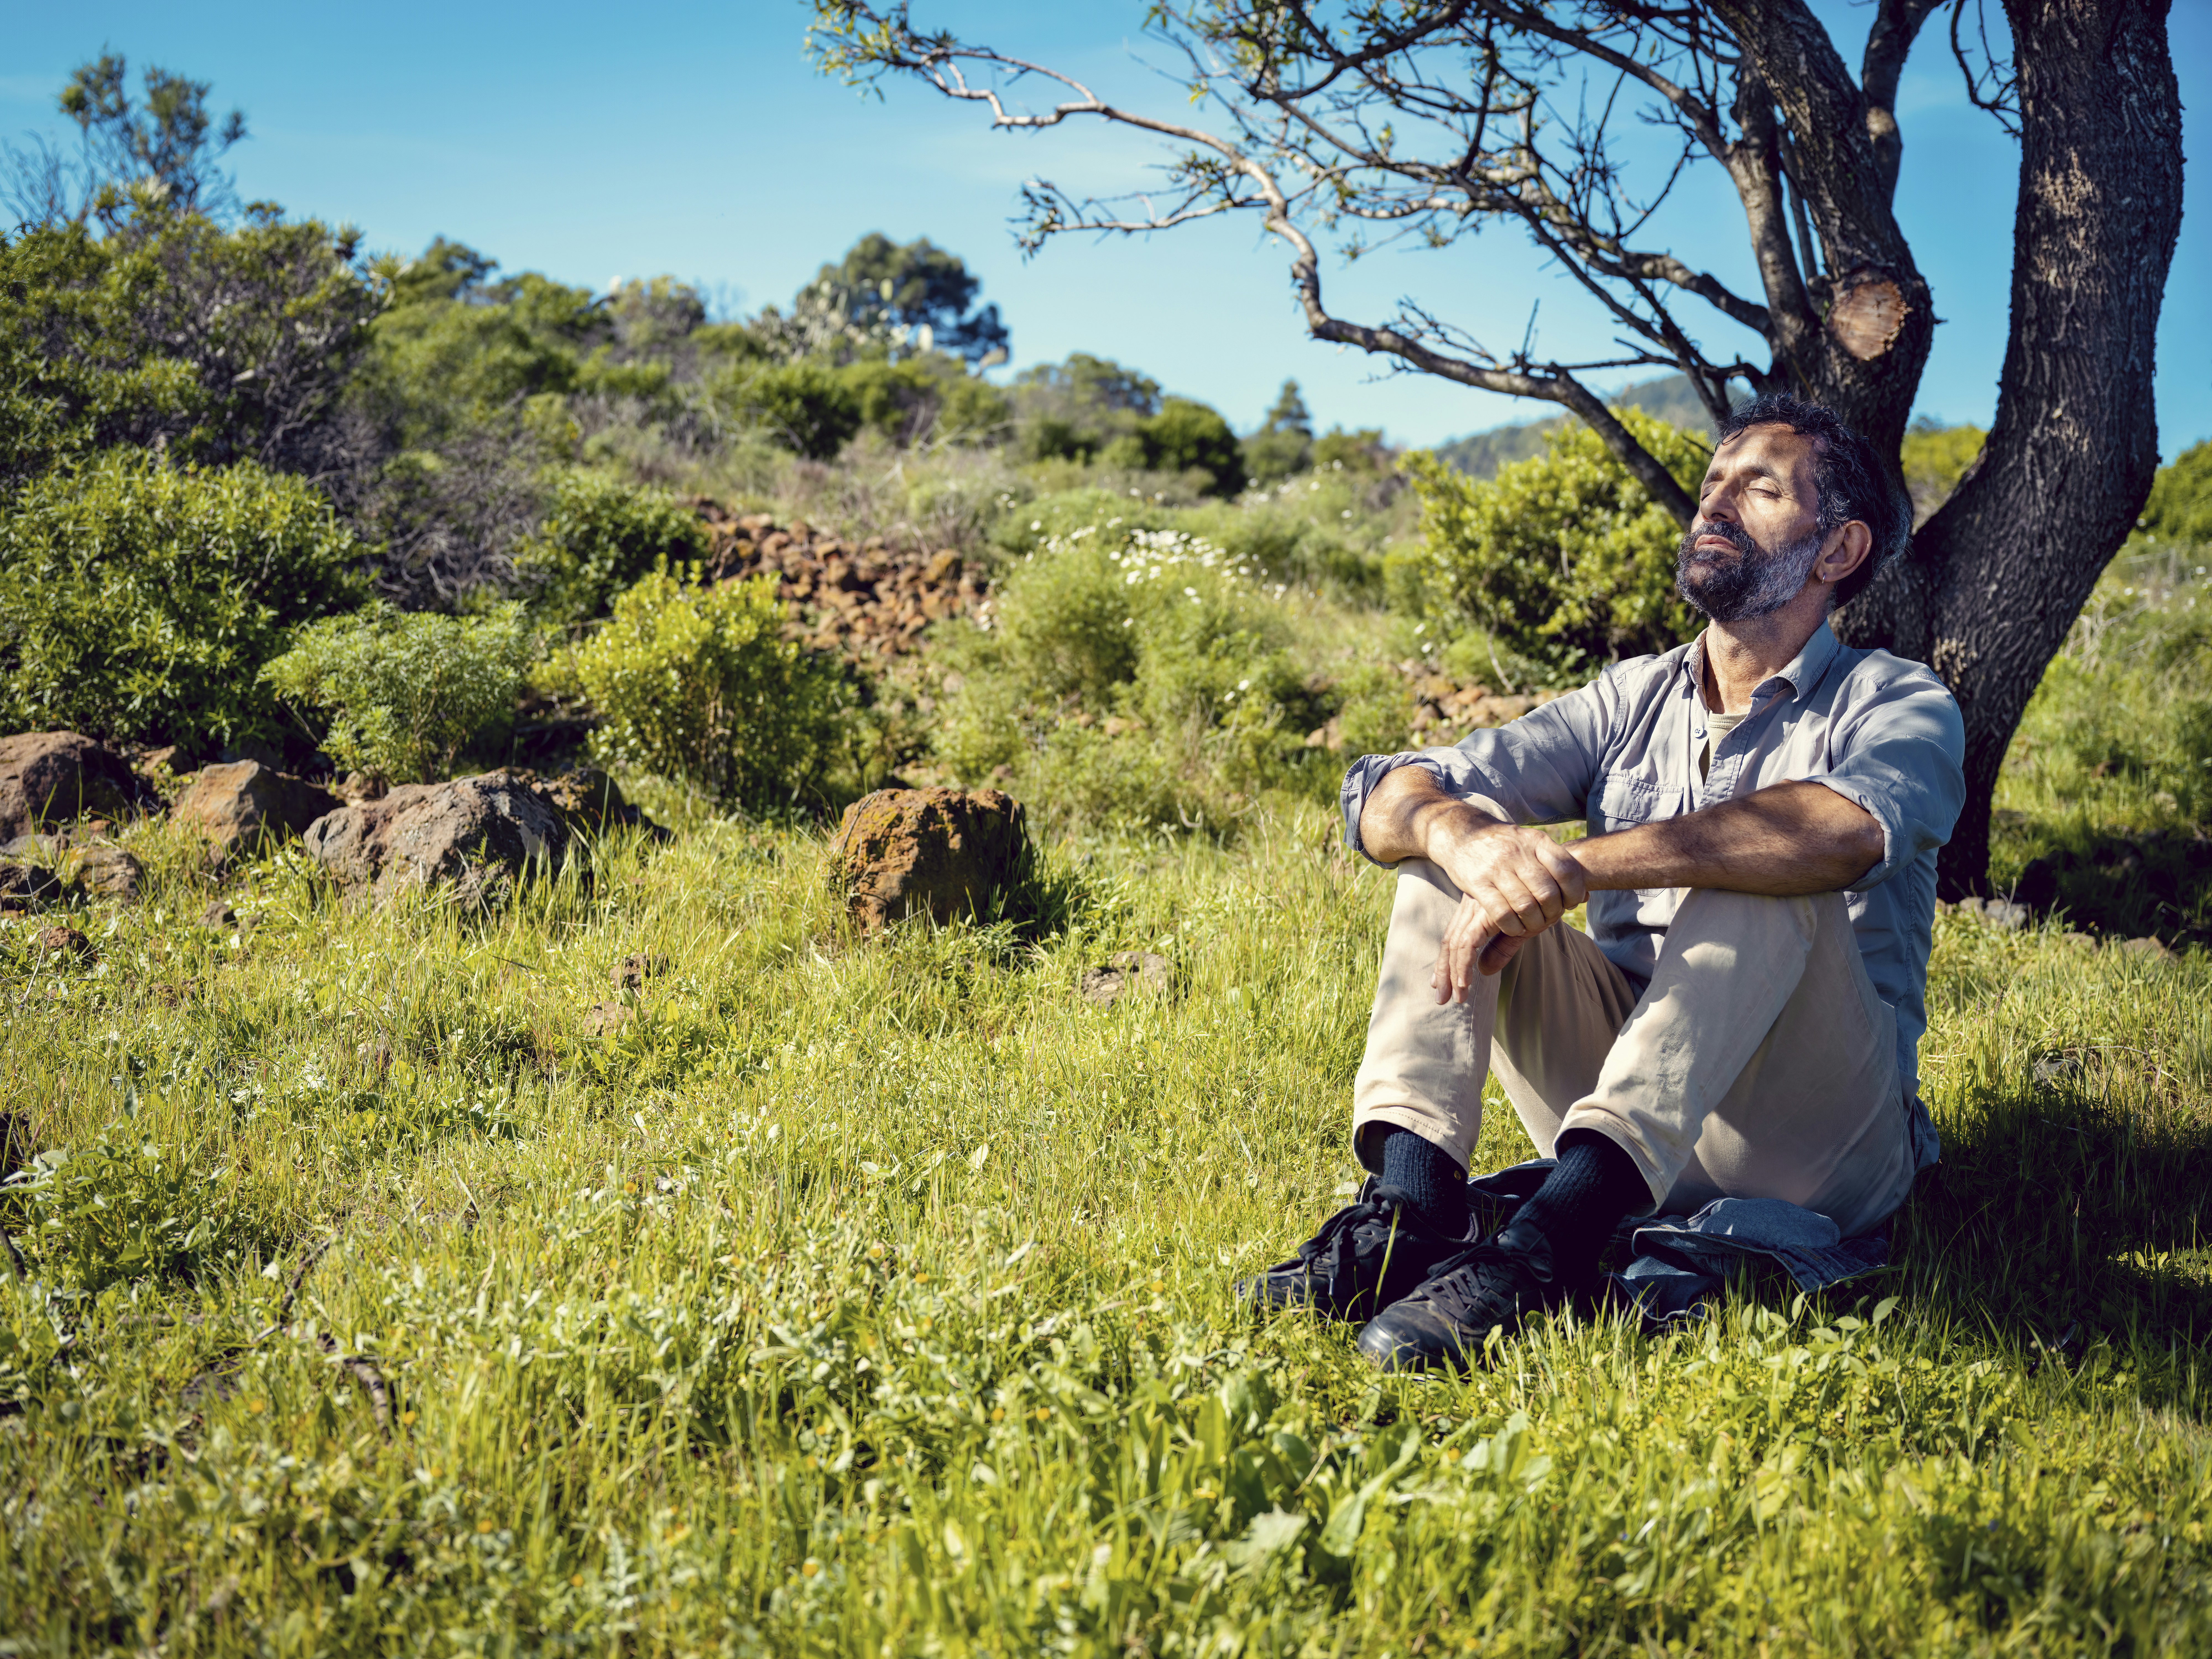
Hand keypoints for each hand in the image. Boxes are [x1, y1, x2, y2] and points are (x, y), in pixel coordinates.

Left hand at [1422, 816, 1588, 1002]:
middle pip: (1450, 941)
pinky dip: (1465, 963)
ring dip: (1454, 972)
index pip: (1455, 937)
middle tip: (1440, 997)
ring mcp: (1479, 907)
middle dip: (1443, 971)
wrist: (1561, 876)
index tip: (1439, 984)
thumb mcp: (1520, 930)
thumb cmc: (1543, 902)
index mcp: (1477, 909)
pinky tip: (1466, 980)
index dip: (1445, 962)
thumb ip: (1501, 948)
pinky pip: (1469, 941)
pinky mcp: (1489, 910)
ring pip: (1457, 944)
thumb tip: (1484, 971)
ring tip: (1457, 996)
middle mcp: (1473, 906)